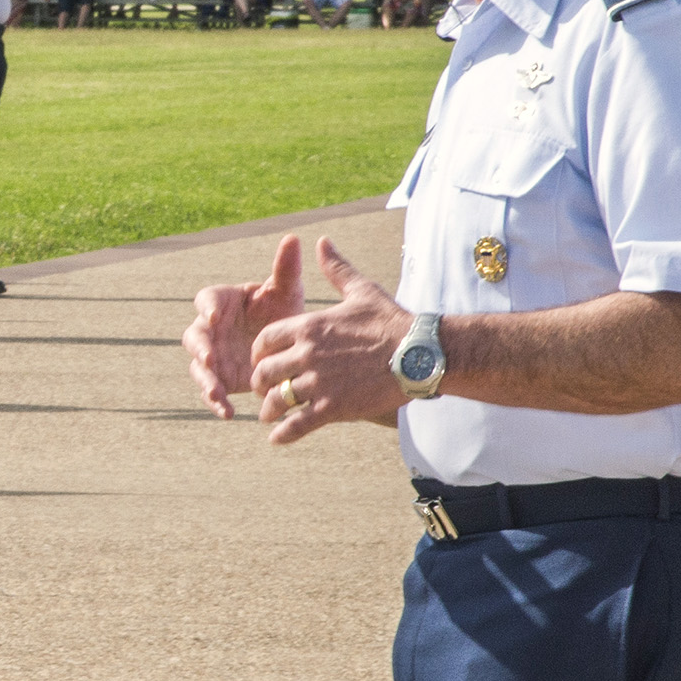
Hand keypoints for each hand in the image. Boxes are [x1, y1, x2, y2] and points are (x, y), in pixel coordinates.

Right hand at [183, 234, 306, 419]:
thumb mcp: (287, 293)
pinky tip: (229, 413)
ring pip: (198, 368)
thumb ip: (286, 269)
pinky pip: (211, 392)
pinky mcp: (220, 379)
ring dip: (205, 381)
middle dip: (199, 347)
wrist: (289, 344)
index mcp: (222, 302)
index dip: (208, 307)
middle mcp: (211, 329)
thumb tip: (293, 238)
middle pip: (194, 336)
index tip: (216, 316)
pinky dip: (216, 402)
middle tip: (208, 357)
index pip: (206, 300)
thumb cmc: (283, 310)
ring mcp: (213, 356)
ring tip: (217, 393)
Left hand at [245, 240, 414, 445]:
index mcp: (309, 325)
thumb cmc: (391, 321)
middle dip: (259, 383)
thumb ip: (335, 268)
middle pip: (264, 372)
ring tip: (268, 416)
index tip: (262, 360)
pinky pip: (297, 424)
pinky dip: (283, 433)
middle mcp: (307, 354)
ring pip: (276, 400)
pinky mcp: (333, 408)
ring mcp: (319, 383)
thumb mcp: (360, 290)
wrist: (420, 354)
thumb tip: (321, 242)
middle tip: (262, 390)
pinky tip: (277, 438)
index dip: (260, 352)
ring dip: (268, 410)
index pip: (266, 340)